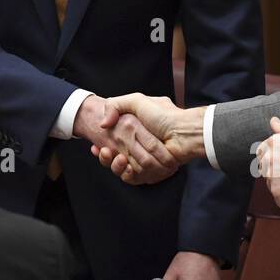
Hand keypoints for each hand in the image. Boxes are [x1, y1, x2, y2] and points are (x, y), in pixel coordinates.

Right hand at [89, 93, 205, 183]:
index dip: (102, 144)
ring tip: (116, 157)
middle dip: (105, 156)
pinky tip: (125, 166)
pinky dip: (127, 174)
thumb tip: (103, 123)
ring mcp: (144, 160)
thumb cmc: (164, 116)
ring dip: (114, 165)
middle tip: (103, 150)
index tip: (97, 145)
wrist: (183, 132)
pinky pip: (133, 178)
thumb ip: (116, 106)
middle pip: (114, 157)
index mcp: (135, 131)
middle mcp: (138, 146)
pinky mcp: (151, 172)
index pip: (113, 141)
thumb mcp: (137, 101)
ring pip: (121, 169)